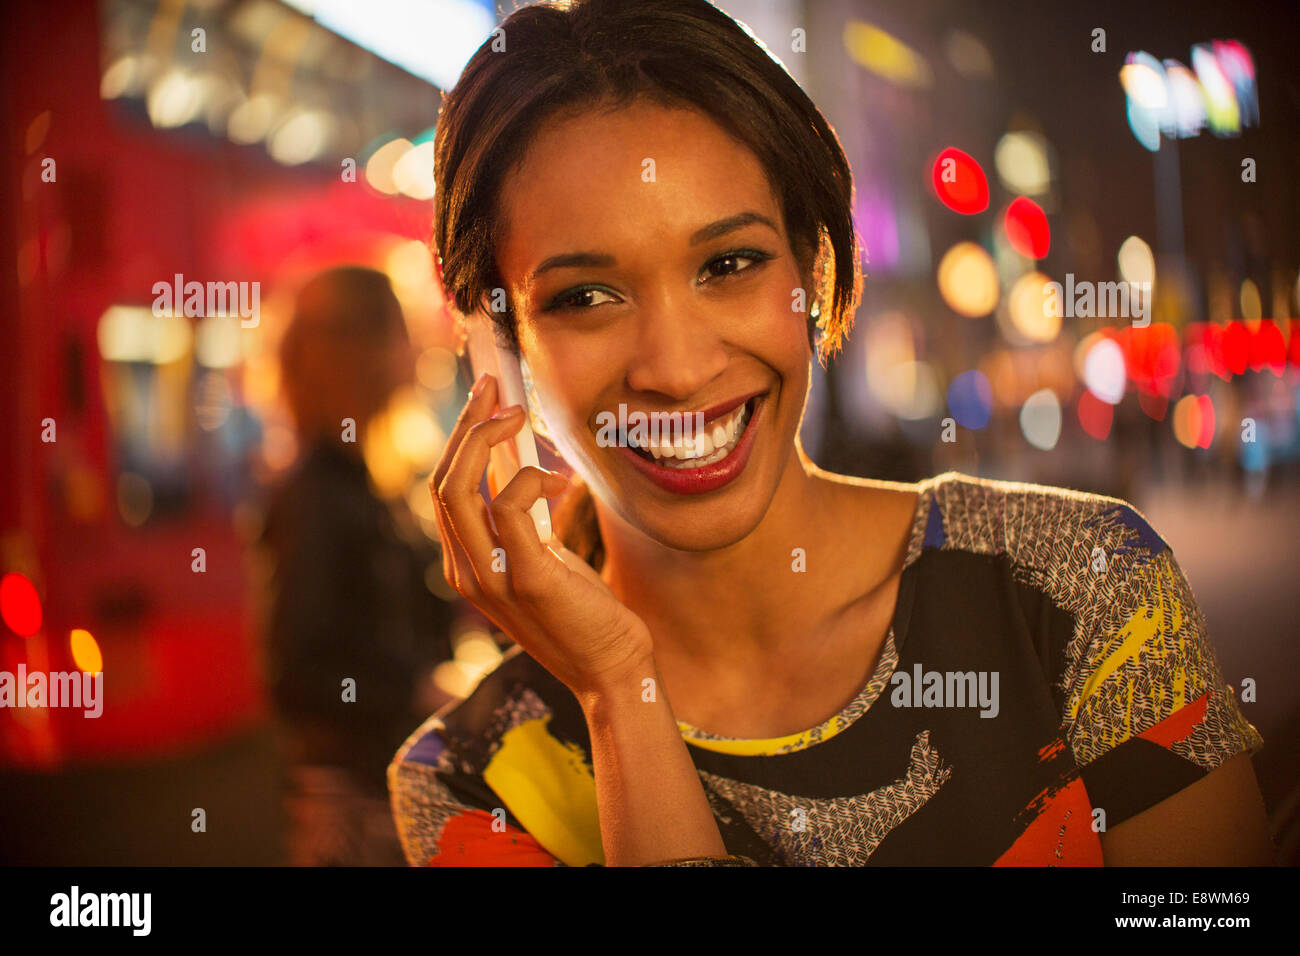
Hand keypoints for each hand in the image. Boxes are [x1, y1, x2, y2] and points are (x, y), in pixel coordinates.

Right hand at [430, 373, 653, 697]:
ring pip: (458, 489)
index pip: (443, 488)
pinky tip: (559, 478)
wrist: (612, 669)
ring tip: (519, 414)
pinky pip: (508, 508)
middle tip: (496, 387)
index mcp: (466, 565)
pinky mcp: (528, 580)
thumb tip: (517, 460)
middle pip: (442, 481)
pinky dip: (530, 478)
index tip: (485, 395)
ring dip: (486, 438)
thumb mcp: (541, 556)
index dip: (460, 436)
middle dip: (466, 425)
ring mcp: (491, 580)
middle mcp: (467, 572)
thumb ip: (521, 519)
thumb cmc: (582, 610)